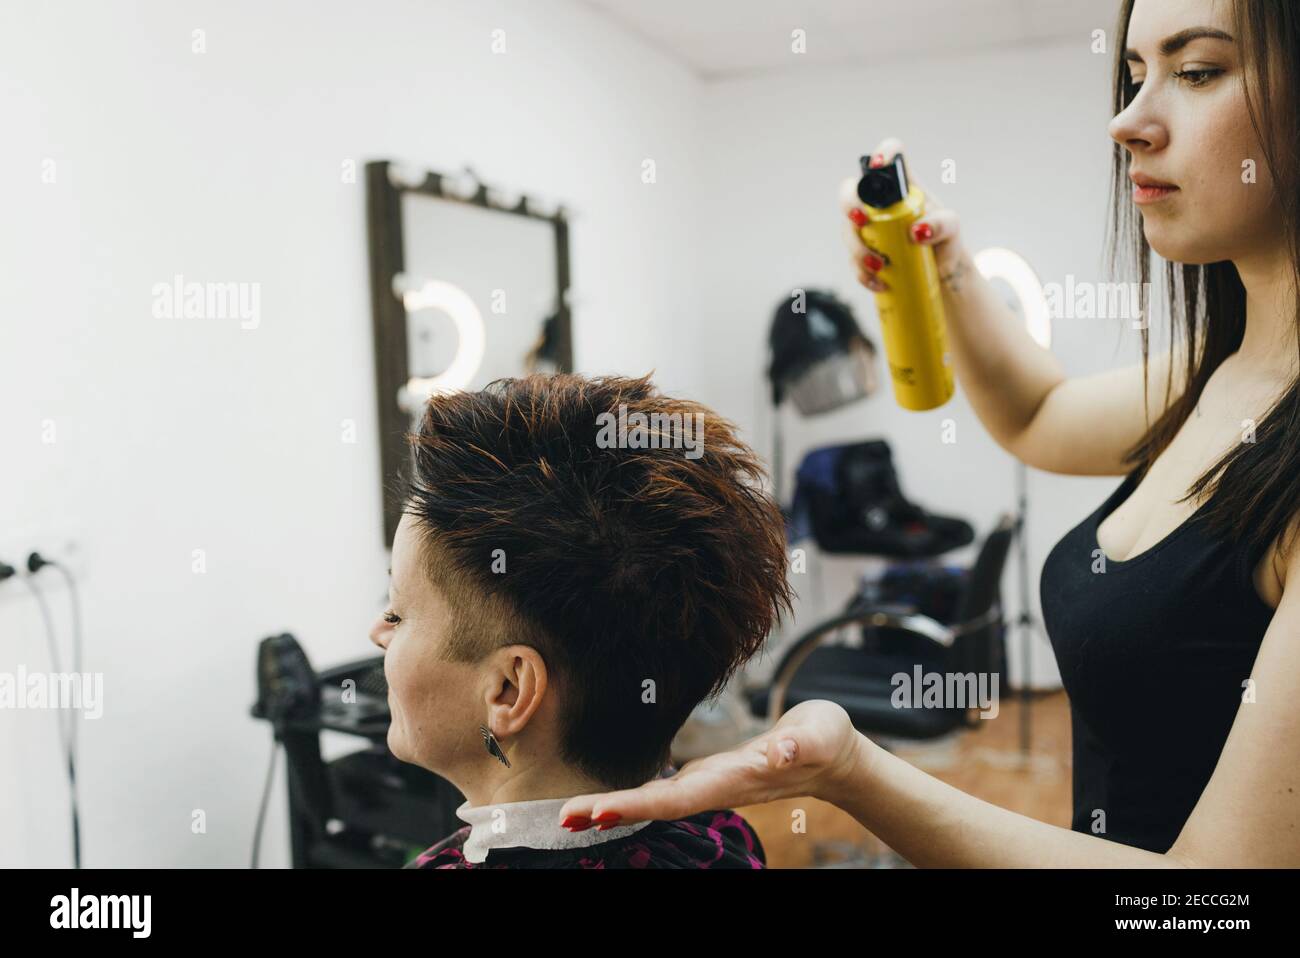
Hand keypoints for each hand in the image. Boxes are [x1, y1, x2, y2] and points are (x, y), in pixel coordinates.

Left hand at [556, 700, 869, 829]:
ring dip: (615, 807)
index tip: (599, 812)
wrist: (835, 757)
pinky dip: (633, 796)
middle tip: (564, 816)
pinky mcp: (711, 774)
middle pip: (655, 805)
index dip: (637, 805)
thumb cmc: (826, 742)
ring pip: (655, 800)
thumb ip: (802, 745)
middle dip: (611, 811)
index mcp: (733, 780)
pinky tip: (610, 800)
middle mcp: (715, 787)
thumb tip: (783, 750)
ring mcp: (711, 784)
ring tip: (573, 813)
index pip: (676, 798)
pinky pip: (664, 791)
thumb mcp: (819, 736)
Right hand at [841, 135, 964, 292]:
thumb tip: (917, 231)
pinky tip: (878, 282)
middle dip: (849, 205)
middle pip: (851, 191)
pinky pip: (852, 261)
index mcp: (901, 187)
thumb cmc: (945, 242)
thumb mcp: (952, 231)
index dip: (881, 154)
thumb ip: (942, 224)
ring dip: (857, 249)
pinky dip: (862, 273)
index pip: (890, 157)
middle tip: (861, 222)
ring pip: (847, 230)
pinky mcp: (862, 253)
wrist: (939, 274)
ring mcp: (866, 228)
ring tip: (880, 266)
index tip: (877, 165)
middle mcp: (878, 203)